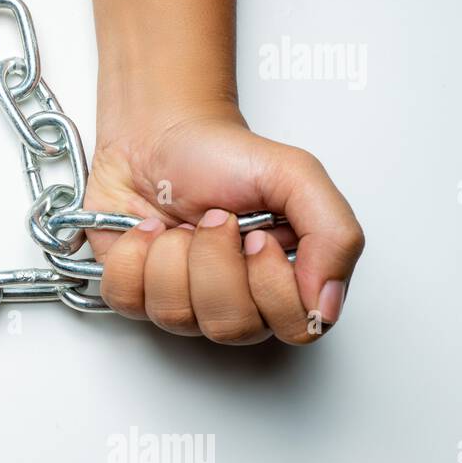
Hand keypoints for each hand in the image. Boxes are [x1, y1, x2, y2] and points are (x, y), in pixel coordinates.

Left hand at [83, 105, 363, 343]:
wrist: (157, 136)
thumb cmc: (221, 156)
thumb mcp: (295, 175)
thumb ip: (333, 234)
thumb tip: (327, 303)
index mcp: (283, 280)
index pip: (294, 327)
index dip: (270, 285)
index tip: (256, 236)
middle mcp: (236, 301)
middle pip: (232, 327)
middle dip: (214, 262)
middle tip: (213, 220)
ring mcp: (181, 303)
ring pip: (175, 316)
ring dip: (171, 255)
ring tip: (179, 223)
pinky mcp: (134, 293)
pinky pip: (128, 300)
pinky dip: (132, 256)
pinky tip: (146, 231)